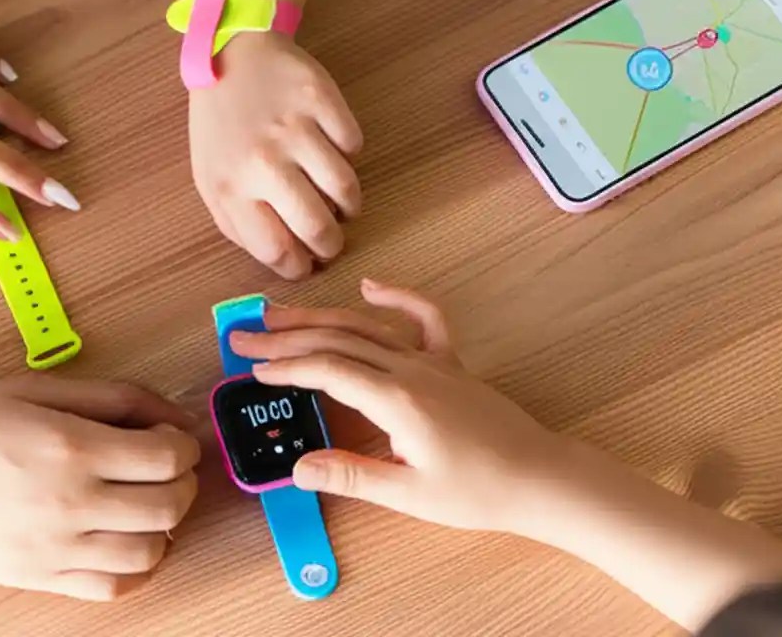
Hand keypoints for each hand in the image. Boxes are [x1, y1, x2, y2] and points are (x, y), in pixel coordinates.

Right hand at [0, 374, 199, 600]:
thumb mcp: (31, 387)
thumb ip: (108, 396)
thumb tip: (169, 411)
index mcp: (71, 446)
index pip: (168, 455)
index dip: (185, 443)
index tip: (174, 436)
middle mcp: (72, 501)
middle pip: (170, 504)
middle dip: (184, 481)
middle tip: (168, 466)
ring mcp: (57, 546)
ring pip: (151, 550)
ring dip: (165, 525)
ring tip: (145, 502)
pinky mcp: (41, 577)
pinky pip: (112, 586)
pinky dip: (136, 567)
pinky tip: (125, 540)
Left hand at [189, 32, 362, 279]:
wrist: (230, 55)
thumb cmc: (222, 126)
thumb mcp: (211, 179)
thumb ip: (240, 224)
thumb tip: (286, 260)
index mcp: (229, 187)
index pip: (276, 250)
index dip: (298, 267)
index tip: (307, 266)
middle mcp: (262, 162)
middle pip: (317, 228)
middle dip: (331, 245)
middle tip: (332, 243)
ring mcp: (294, 128)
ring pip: (345, 190)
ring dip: (348, 205)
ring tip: (339, 203)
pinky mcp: (321, 99)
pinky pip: (353, 145)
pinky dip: (348, 154)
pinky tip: (332, 151)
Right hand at [229, 279, 564, 530]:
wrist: (539, 478)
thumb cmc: (479, 491)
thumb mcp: (409, 494)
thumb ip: (351, 475)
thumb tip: (298, 468)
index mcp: (399, 400)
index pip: (329, 371)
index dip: (286, 366)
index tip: (253, 368)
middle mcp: (412, 370)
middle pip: (338, 340)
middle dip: (286, 336)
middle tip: (242, 335)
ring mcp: (432, 362)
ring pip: (367, 326)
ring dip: (320, 317)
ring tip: (279, 314)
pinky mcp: (450, 364)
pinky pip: (423, 318)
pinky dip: (397, 297)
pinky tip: (371, 287)